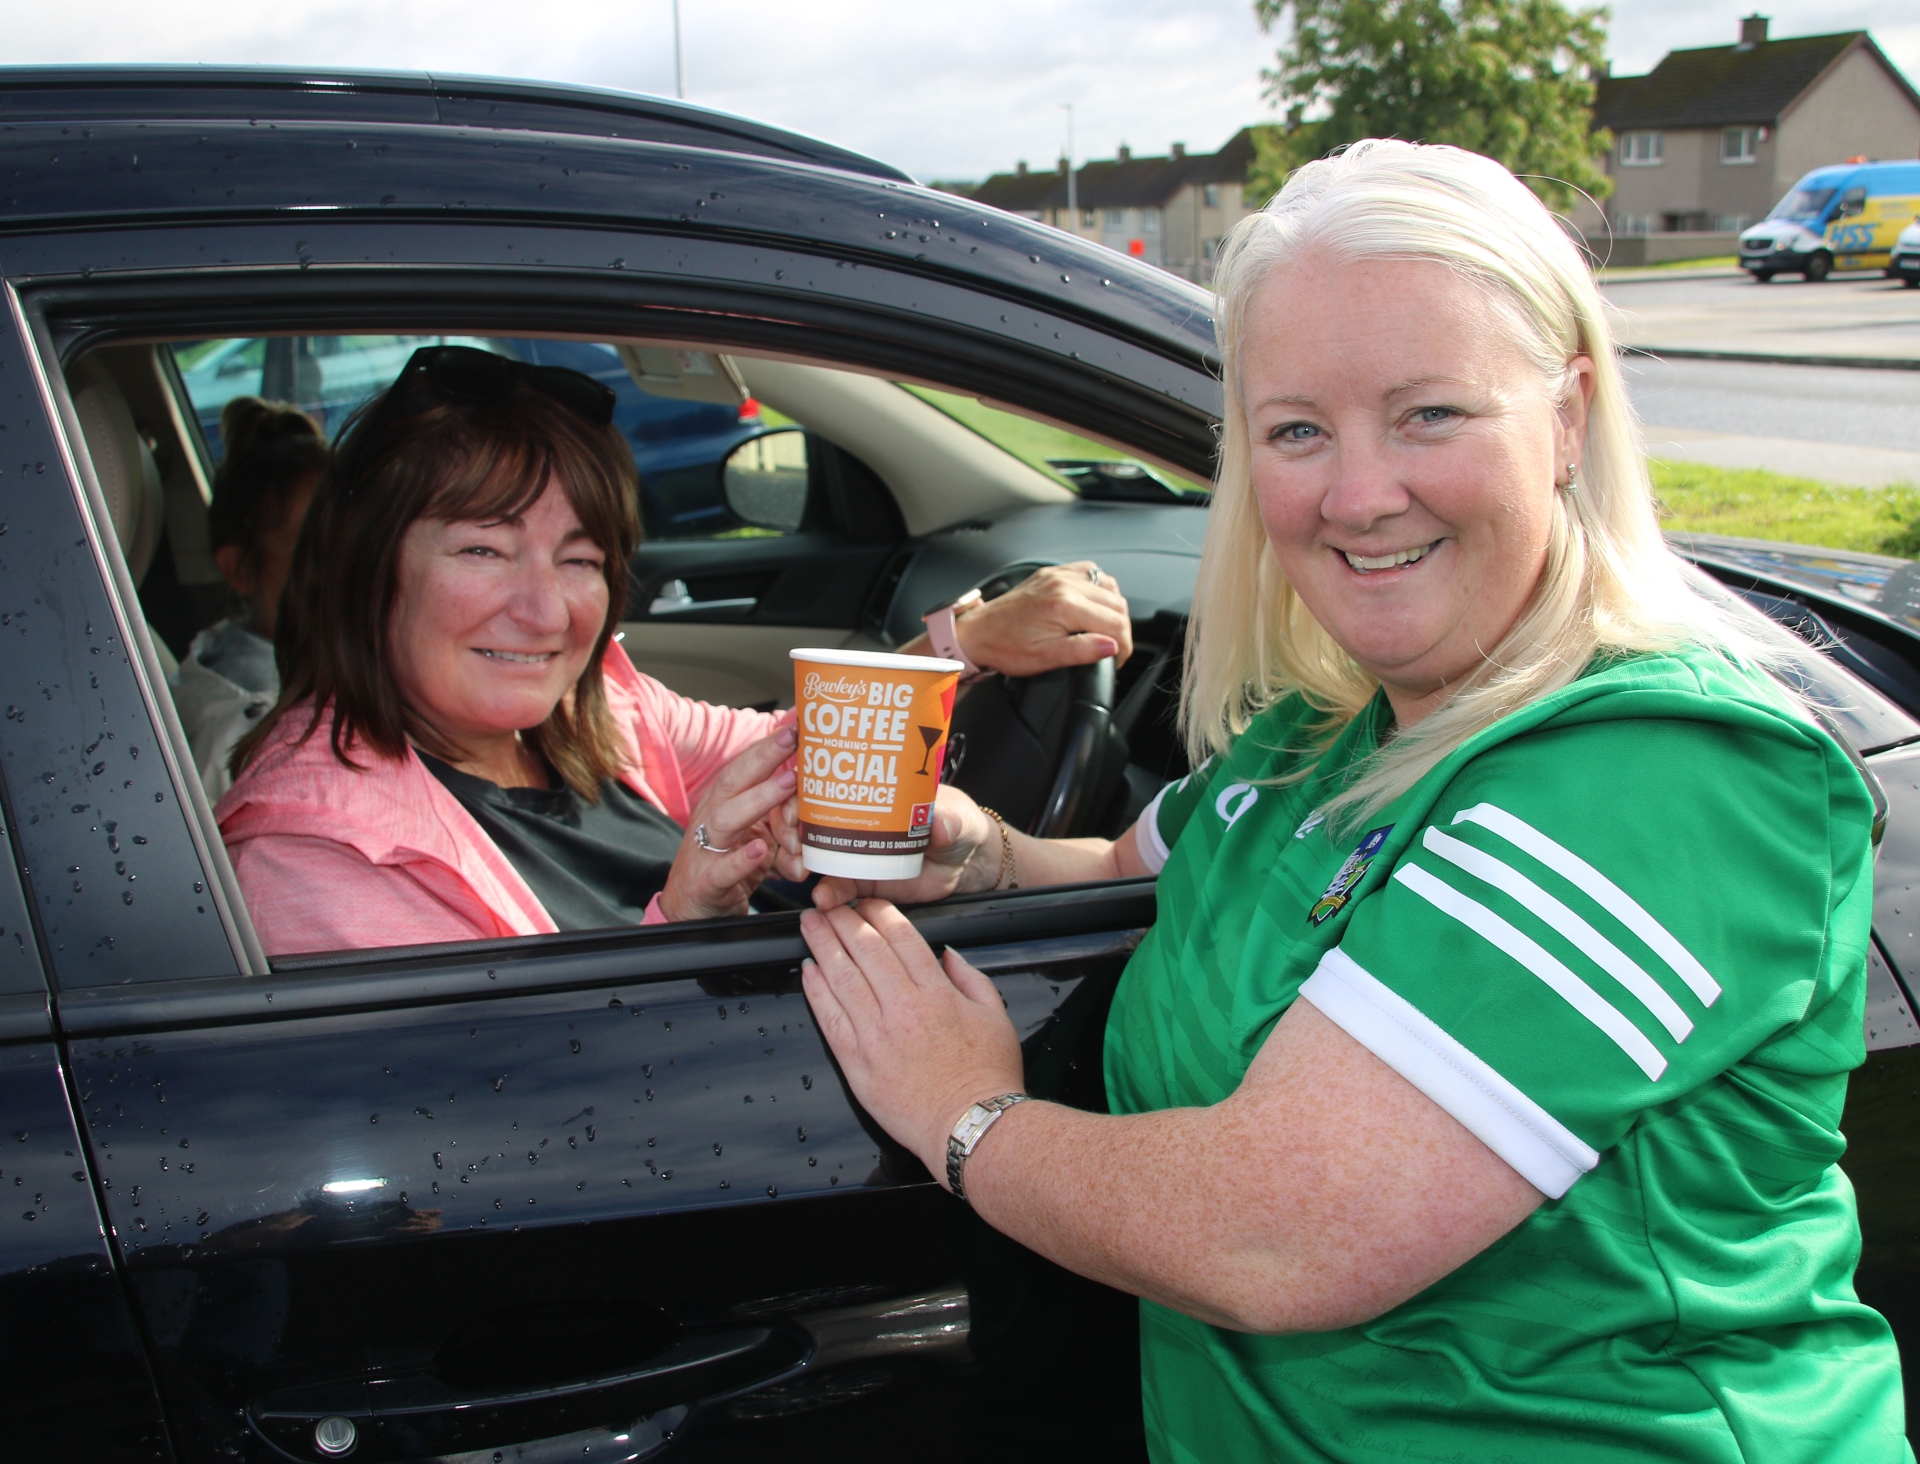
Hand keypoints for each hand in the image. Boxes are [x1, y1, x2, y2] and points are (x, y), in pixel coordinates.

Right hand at [657, 725, 796, 921]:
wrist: (689, 911)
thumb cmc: (725, 865)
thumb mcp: (755, 833)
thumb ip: (782, 814)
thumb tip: (818, 789)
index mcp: (722, 804)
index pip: (744, 767)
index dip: (769, 743)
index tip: (797, 721)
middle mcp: (711, 820)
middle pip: (733, 781)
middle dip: (765, 756)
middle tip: (795, 737)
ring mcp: (705, 850)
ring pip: (728, 819)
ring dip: (759, 799)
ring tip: (788, 783)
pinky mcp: (706, 883)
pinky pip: (723, 869)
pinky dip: (742, 859)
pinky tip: (761, 849)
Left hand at [800, 900, 1024, 1179]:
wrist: (970, 1127)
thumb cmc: (986, 1076)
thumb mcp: (995, 1015)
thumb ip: (970, 978)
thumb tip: (947, 955)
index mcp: (936, 992)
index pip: (900, 937)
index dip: (879, 913)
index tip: (866, 902)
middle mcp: (902, 1008)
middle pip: (864, 950)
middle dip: (843, 920)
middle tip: (828, 903)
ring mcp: (875, 1035)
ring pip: (841, 977)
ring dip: (822, 945)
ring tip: (810, 924)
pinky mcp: (856, 1063)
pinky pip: (829, 1018)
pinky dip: (815, 991)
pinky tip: (806, 970)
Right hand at [812, 784, 995, 910]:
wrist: (966, 863)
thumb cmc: (957, 823)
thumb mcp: (956, 815)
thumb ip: (948, 819)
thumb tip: (938, 824)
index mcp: (870, 789)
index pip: (824, 780)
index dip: (801, 786)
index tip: (795, 798)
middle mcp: (855, 818)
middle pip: (806, 817)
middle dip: (790, 827)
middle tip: (794, 838)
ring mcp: (855, 850)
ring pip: (812, 853)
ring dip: (797, 860)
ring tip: (801, 870)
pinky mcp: (861, 881)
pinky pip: (836, 887)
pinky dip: (826, 893)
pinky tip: (823, 897)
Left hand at [952, 562, 1132, 673]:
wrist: (978, 632)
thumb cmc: (1005, 646)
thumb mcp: (1046, 657)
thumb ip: (1083, 650)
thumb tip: (1112, 646)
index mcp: (1065, 605)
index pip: (1115, 623)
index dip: (1123, 646)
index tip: (1117, 659)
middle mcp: (1065, 584)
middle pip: (1116, 603)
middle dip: (1121, 629)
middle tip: (1112, 649)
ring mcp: (1059, 575)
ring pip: (1108, 586)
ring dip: (1113, 608)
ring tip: (1106, 630)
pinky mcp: (1053, 573)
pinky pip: (1090, 572)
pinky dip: (1100, 588)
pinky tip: (1095, 604)